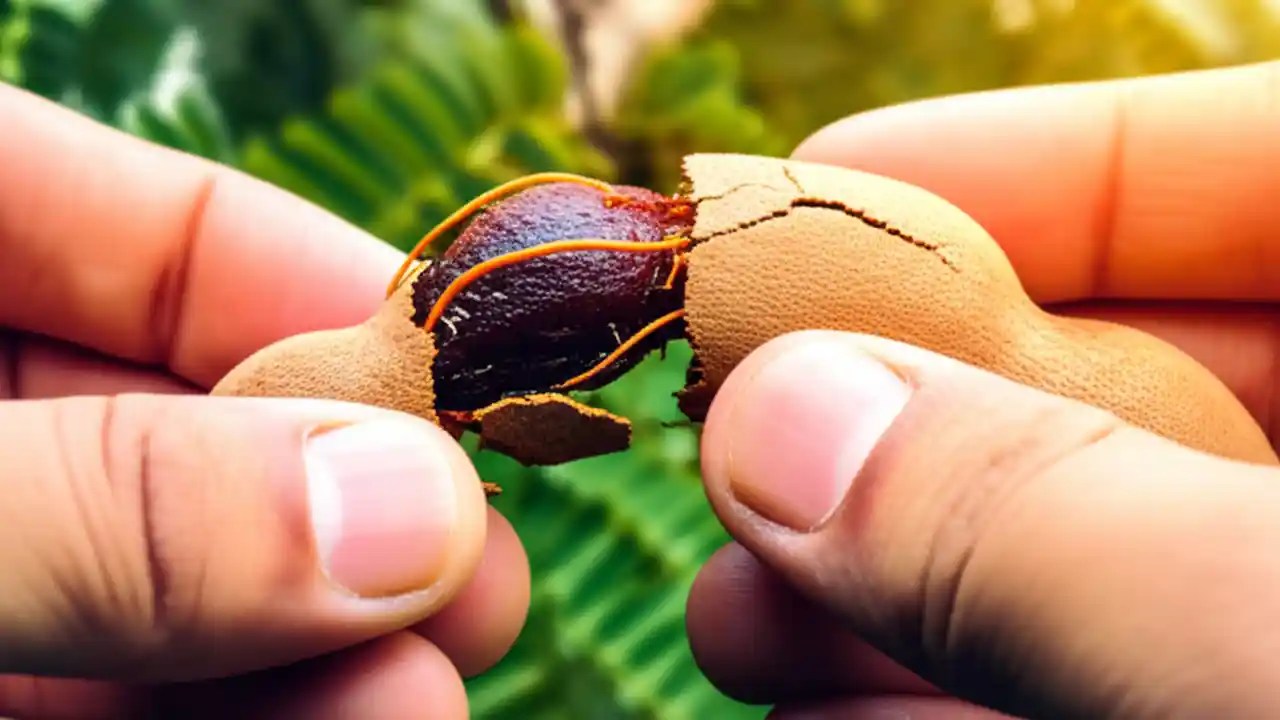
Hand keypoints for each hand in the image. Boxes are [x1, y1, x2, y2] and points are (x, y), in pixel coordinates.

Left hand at [0, 84, 528, 718]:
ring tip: (429, 686)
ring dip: (322, 634)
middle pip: (198, 418)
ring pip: (177, 579)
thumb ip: (108, 497)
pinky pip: (112, 697)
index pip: (151, 229)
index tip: (475, 380)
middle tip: (476, 566)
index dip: (325, 287)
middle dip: (353, 495)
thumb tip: (404, 511)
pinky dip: (231, 718)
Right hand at [686, 61, 1279, 718]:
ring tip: (739, 614)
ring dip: (886, 577)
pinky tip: (827, 713)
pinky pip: (1093, 701)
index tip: (824, 182)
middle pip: (1136, 378)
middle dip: (907, 404)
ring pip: (1091, 562)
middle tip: (735, 425)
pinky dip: (950, 703)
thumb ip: (1045, 510)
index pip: (1250, 173)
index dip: (1037, 160)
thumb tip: (783, 419)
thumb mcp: (1277, 638)